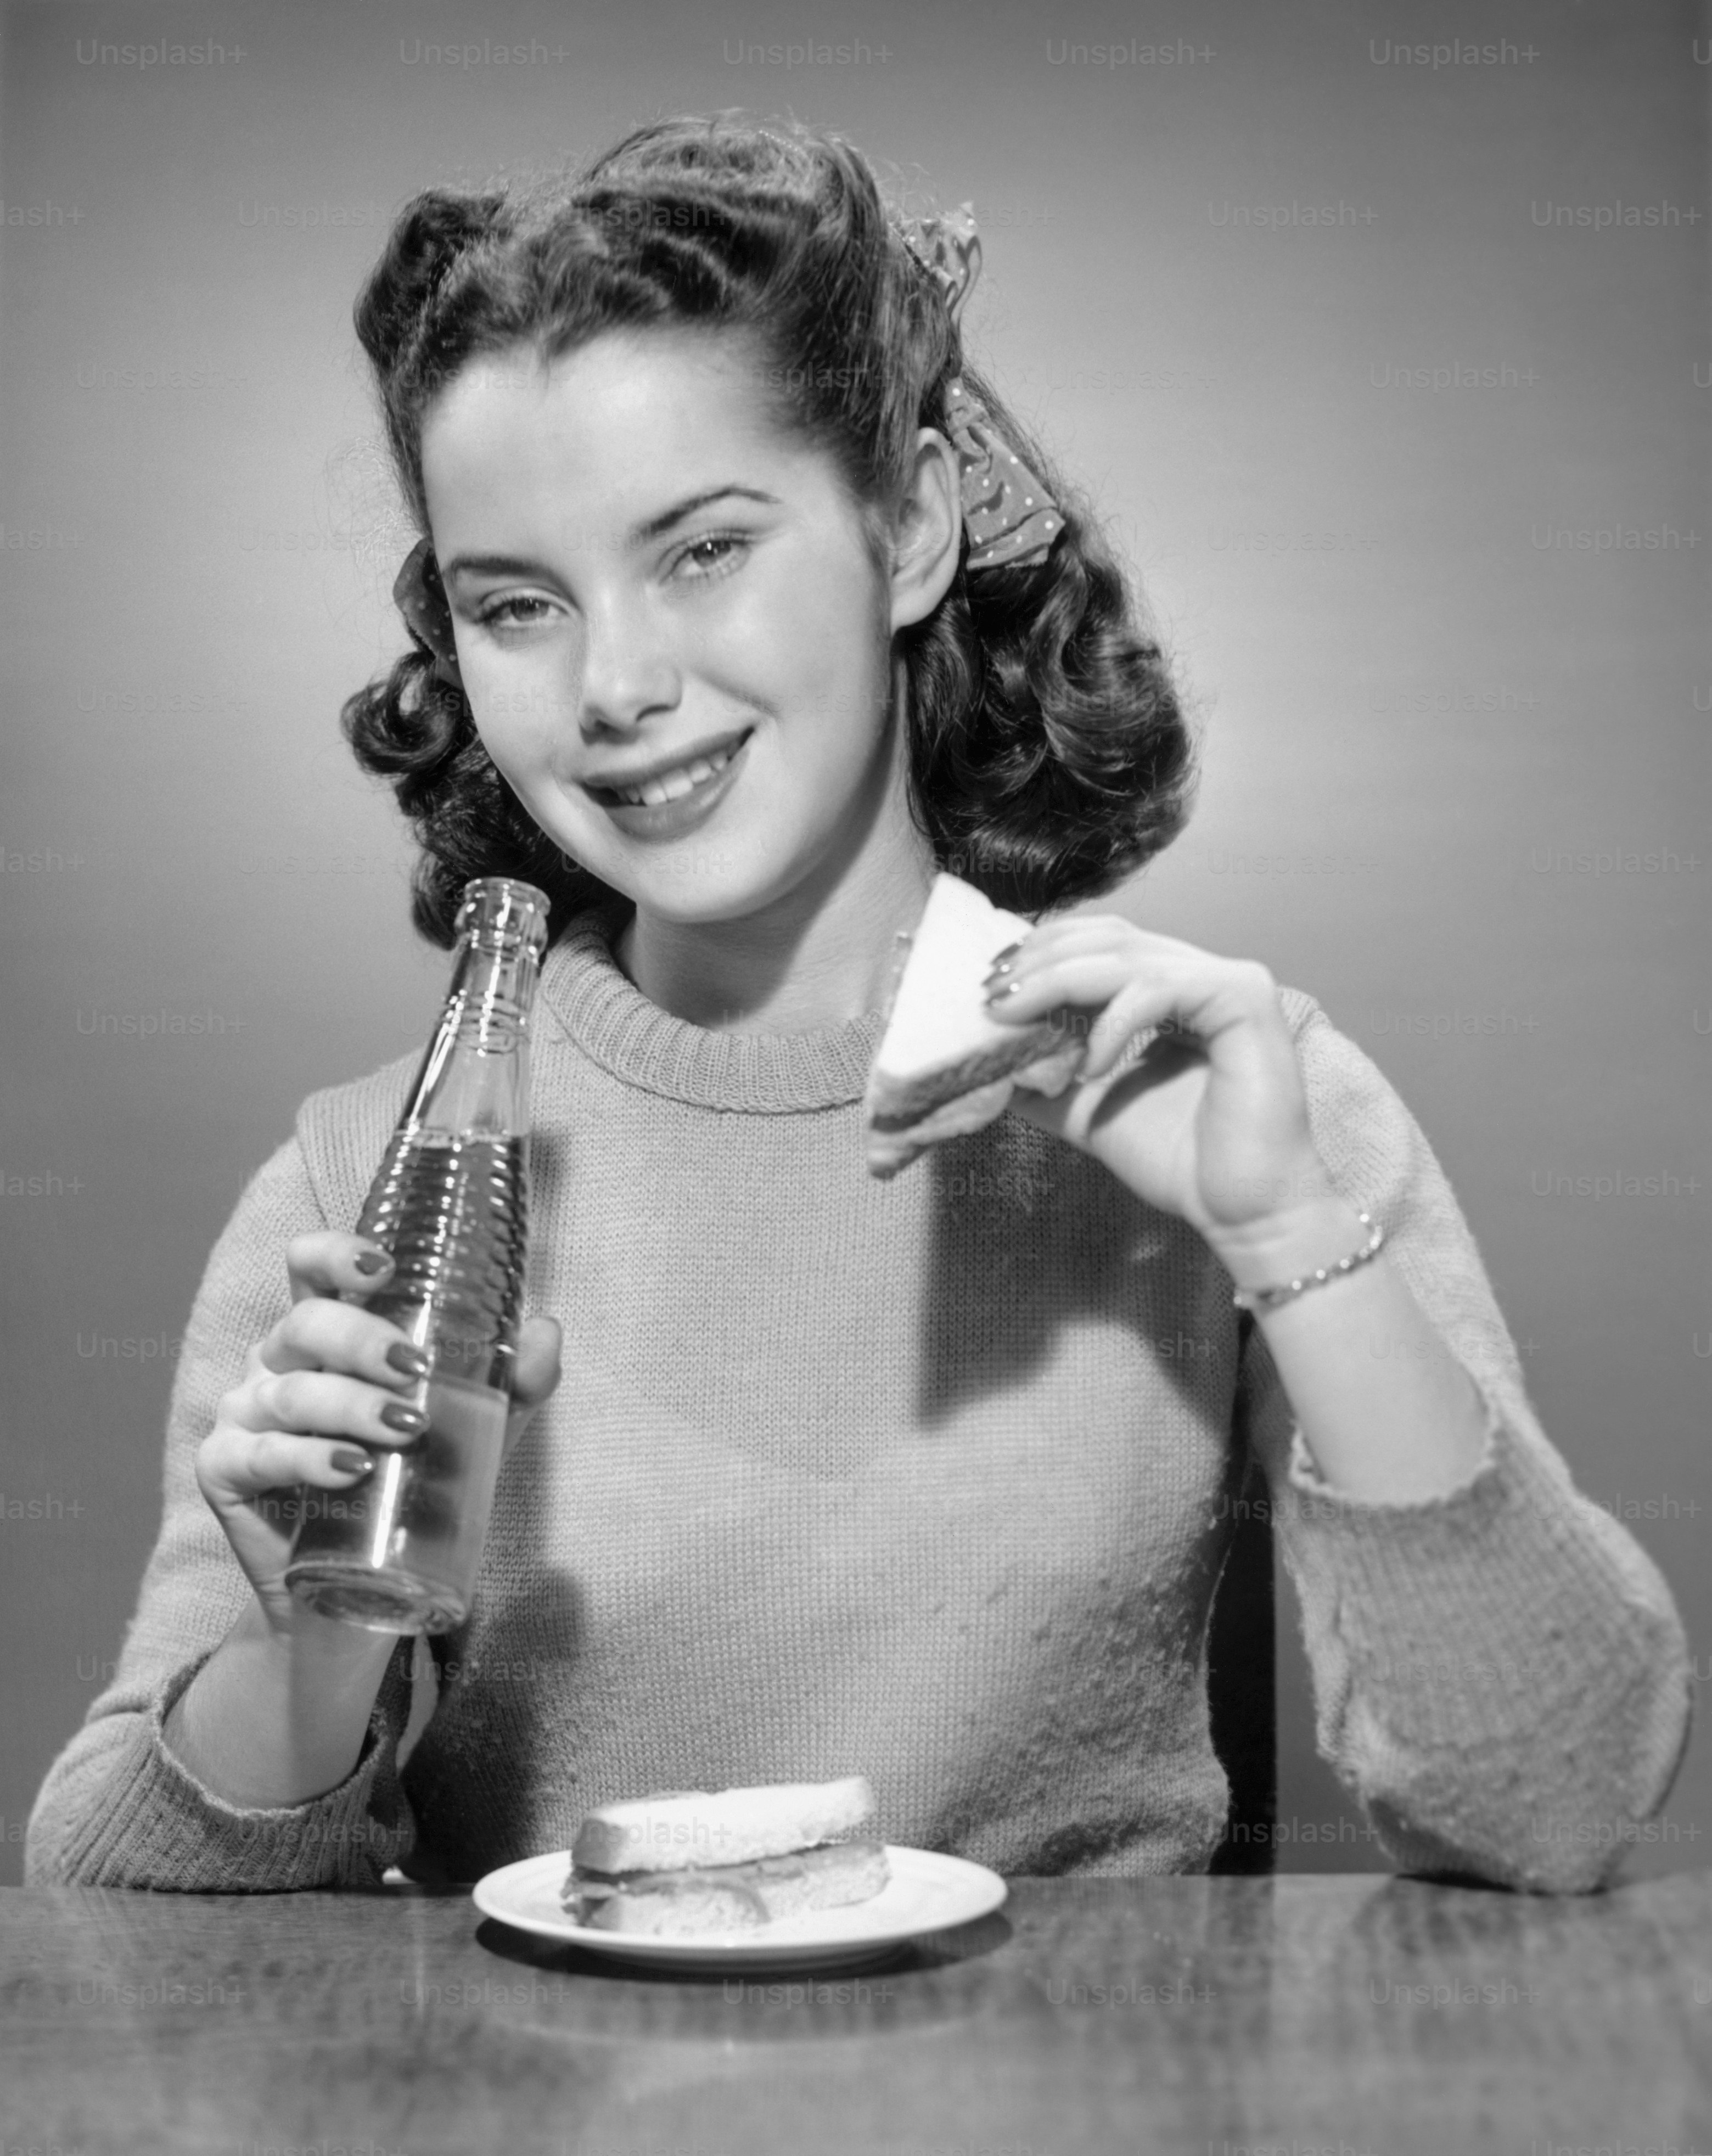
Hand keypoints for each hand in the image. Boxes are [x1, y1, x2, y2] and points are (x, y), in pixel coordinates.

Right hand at [195, 1230, 561, 1631]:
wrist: (363, 1586)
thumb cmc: (413, 1484)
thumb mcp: (475, 1427)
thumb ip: (514, 1380)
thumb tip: (544, 1329)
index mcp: (324, 1336)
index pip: (310, 1267)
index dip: (336, 1254)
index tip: (384, 1268)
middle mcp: (275, 1363)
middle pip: (305, 1324)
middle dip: (362, 1339)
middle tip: (416, 1368)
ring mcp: (243, 1414)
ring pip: (290, 1392)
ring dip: (351, 1405)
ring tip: (406, 1428)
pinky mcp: (223, 1469)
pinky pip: (258, 1454)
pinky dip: (307, 1458)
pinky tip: (351, 1468)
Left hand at [985, 913, 1336, 1248]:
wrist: (1239, 1212)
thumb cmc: (1180, 1162)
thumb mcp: (1088, 1110)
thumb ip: (1044, 1078)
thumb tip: (982, 1060)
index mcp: (1171, 990)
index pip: (1101, 943)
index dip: (1042, 953)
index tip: (990, 984)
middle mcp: (1201, 975)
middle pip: (1110, 937)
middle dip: (1040, 961)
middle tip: (990, 992)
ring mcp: (1228, 982)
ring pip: (1127, 956)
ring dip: (1058, 982)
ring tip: (1012, 1016)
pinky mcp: (1244, 1000)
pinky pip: (1159, 990)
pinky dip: (1113, 1023)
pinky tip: (1089, 1066)